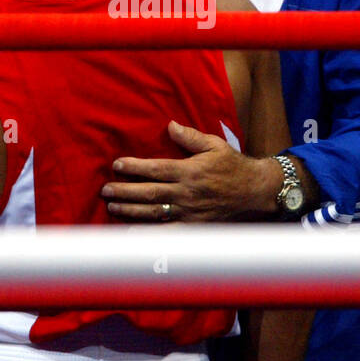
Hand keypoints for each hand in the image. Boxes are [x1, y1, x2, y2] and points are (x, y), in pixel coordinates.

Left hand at [102, 121, 278, 221]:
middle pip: (149, 192)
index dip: (134, 167)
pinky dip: (149, 235)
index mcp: (190, 171)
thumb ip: (190, 137)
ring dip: (131, 210)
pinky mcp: (194, 226)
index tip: (117, 165)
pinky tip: (131, 233)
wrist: (254, 191)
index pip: (156, 169)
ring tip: (112, 206)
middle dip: (125, 191)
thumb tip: (170, 125)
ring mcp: (189, 212)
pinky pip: (168, 233)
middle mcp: (187, 192)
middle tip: (105, 189)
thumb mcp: (214, 145)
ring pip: (154, 212)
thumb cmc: (233, 165)